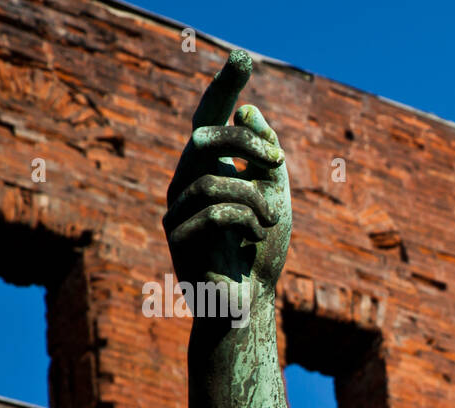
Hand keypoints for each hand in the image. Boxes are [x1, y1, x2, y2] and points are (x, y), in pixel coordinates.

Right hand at [164, 49, 290, 303]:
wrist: (248, 304)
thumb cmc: (260, 253)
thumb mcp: (274, 197)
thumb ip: (265, 157)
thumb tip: (249, 109)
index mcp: (208, 171)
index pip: (209, 120)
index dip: (223, 88)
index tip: (243, 56)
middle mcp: (185, 183)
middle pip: (203, 137)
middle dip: (244, 142)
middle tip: (277, 158)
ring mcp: (176, 209)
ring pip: (213, 177)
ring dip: (254, 196)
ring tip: (273, 220)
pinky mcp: (177, 235)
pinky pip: (215, 209)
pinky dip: (246, 218)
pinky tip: (257, 236)